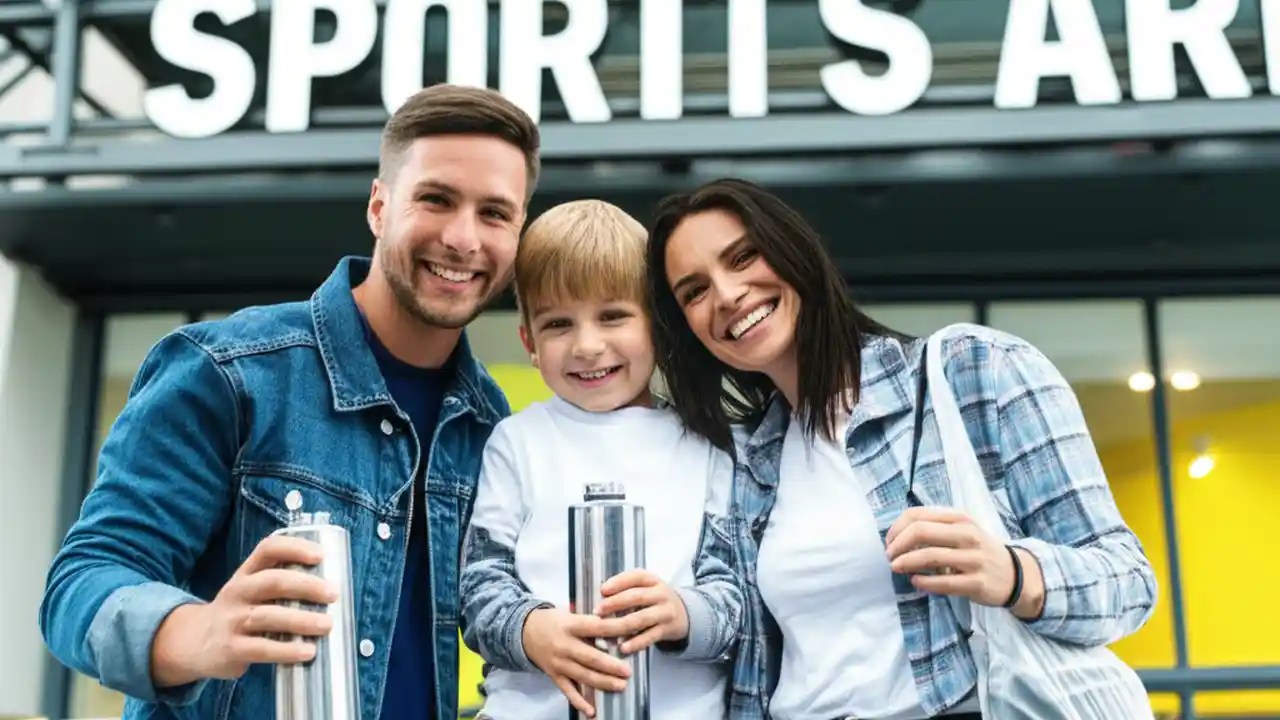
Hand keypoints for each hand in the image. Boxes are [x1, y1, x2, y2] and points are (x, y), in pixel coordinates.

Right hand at [151, 534, 337, 686]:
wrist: (195, 642)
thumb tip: (330, 589)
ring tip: (327, 625)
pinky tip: (308, 651)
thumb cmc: (238, 612)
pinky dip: (287, 650)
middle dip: (306, 586)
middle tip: (333, 594)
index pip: (268, 549)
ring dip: (302, 620)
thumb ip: (280, 585)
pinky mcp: (231, 648)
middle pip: (273, 581)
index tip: (321, 555)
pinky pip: (262, 649)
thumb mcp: (250, 590)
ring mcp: (232, 620)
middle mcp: (237, 592)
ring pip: (269, 616)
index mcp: (246, 573)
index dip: (295, 548)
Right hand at [522, 608, 631, 716]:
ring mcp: (559, 663)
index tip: (632, 633)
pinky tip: (592, 711)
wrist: (525, 631)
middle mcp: (564, 645)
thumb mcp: (571, 615)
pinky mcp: (554, 676)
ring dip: (603, 682)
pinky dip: (580, 702)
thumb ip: (590, 622)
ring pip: (583, 675)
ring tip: (620, 686)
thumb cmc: (554, 621)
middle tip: (627, 671)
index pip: (597, 627)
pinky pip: (568, 691)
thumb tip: (618, 626)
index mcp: (570, 625)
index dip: (616, 630)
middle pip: (590, 657)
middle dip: (611, 666)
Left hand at [595, 570, 688, 655]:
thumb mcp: (644, 588)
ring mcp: (665, 612)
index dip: (619, 582)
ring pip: (641, 618)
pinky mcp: (666, 629)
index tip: (602, 590)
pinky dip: (636, 642)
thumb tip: (599, 598)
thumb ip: (625, 590)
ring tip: (604, 630)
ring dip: (621, 625)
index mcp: (652, 580)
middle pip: (637, 597)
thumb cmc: (653, 599)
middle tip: (597, 611)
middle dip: (615, 603)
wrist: (682, 614)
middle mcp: (660, 594)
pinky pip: (650, 637)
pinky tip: (623, 647)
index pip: (636, 577)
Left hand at [884, 507, 1044, 618]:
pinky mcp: (977, 583)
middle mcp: (967, 535)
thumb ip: (934, 528)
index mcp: (959, 518)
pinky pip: (943, 582)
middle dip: (898, 544)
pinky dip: (924, 582)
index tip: (889, 542)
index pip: (917, 515)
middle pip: (920, 532)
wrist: (1015, 574)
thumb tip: (898, 535)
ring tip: (896, 568)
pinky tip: (915, 581)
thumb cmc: (978, 550)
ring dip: (906, 562)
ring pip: (929, 556)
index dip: (897, 528)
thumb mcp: (961, 530)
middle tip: (890, 556)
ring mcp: (974, 559)